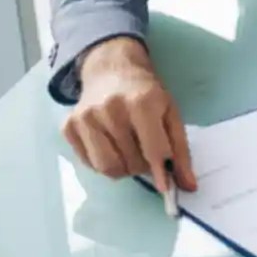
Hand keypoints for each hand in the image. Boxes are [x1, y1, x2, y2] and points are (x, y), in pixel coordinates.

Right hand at [61, 37, 195, 192]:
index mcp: (141, 102)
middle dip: (143, 166)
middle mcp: (110, 109)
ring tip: (129, 151)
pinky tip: (110, 144)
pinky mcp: (68, 126)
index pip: (153, 150)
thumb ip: (180, 151)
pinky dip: (103, 162)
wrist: (112, 69)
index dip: (161, 172)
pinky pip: (89, 163)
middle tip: (146, 151)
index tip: (166, 187)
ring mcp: (85, 118)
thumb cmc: (147, 93)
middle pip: (130, 162)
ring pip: (107, 168)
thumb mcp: (171, 114)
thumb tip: (188, 185)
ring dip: (123, 168)